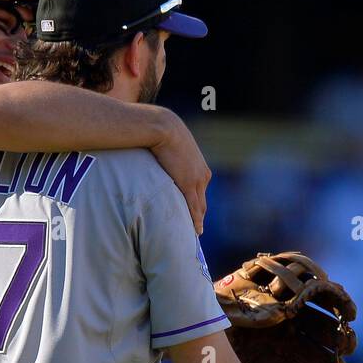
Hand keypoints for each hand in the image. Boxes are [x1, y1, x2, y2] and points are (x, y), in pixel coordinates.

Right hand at [150, 111, 210, 233]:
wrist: (164, 127)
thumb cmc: (163, 134)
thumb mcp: (173, 149)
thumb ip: (171, 159)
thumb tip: (159, 161)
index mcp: (200, 168)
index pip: (200, 192)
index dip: (198, 205)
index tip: (196, 216)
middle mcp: (203, 176)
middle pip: (202, 202)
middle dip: (200, 216)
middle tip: (197, 230)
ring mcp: (197, 181)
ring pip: (200, 207)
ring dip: (198, 221)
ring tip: (195, 234)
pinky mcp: (188, 184)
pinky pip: (193, 207)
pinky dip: (194, 220)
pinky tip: (195, 231)